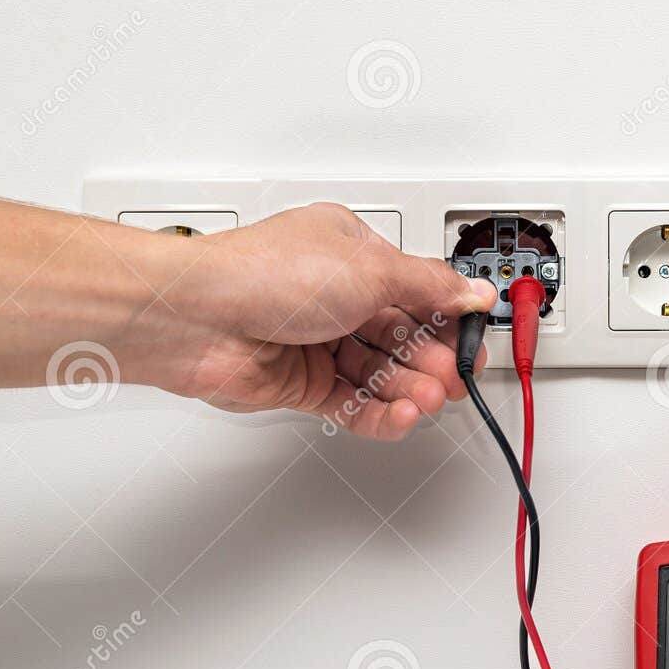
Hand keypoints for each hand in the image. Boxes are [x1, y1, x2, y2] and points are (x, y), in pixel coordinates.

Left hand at [159, 203, 497, 439]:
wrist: (196, 318)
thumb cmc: (263, 275)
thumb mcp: (369, 268)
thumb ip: (429, 287)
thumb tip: (472, 291)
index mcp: (350, 253)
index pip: (415, 289)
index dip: (447, 317)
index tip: (472, 340)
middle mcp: (333, 295)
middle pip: (401, 335)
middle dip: (431, 360)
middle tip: (455, 379)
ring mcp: (316, 340)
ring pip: (378, 372)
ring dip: (407, 388)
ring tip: (425, 401)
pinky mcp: (299, 384)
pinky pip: (351, 403)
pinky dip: (378, 412)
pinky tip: (399, 415)